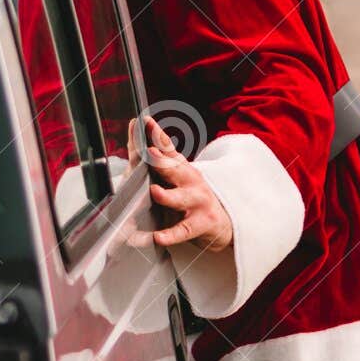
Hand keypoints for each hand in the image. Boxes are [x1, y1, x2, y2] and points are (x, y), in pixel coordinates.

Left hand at [146, 117, 233, 251]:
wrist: (222, 222)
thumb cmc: (192, 196)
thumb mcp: (179, 175)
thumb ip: (160, 156)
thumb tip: (137, 128)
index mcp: (183, 168)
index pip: (168, 149)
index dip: (158, 135)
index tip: (147, 123)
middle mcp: (192, 181)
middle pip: (176, 169)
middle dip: (162, 161)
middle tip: (149, 153)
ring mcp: (197, 202)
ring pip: (181, 198)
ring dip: (168, 195)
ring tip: (155, 192)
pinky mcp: (200, 224)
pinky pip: (182, 230)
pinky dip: (170, 234)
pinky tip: (158, 237)